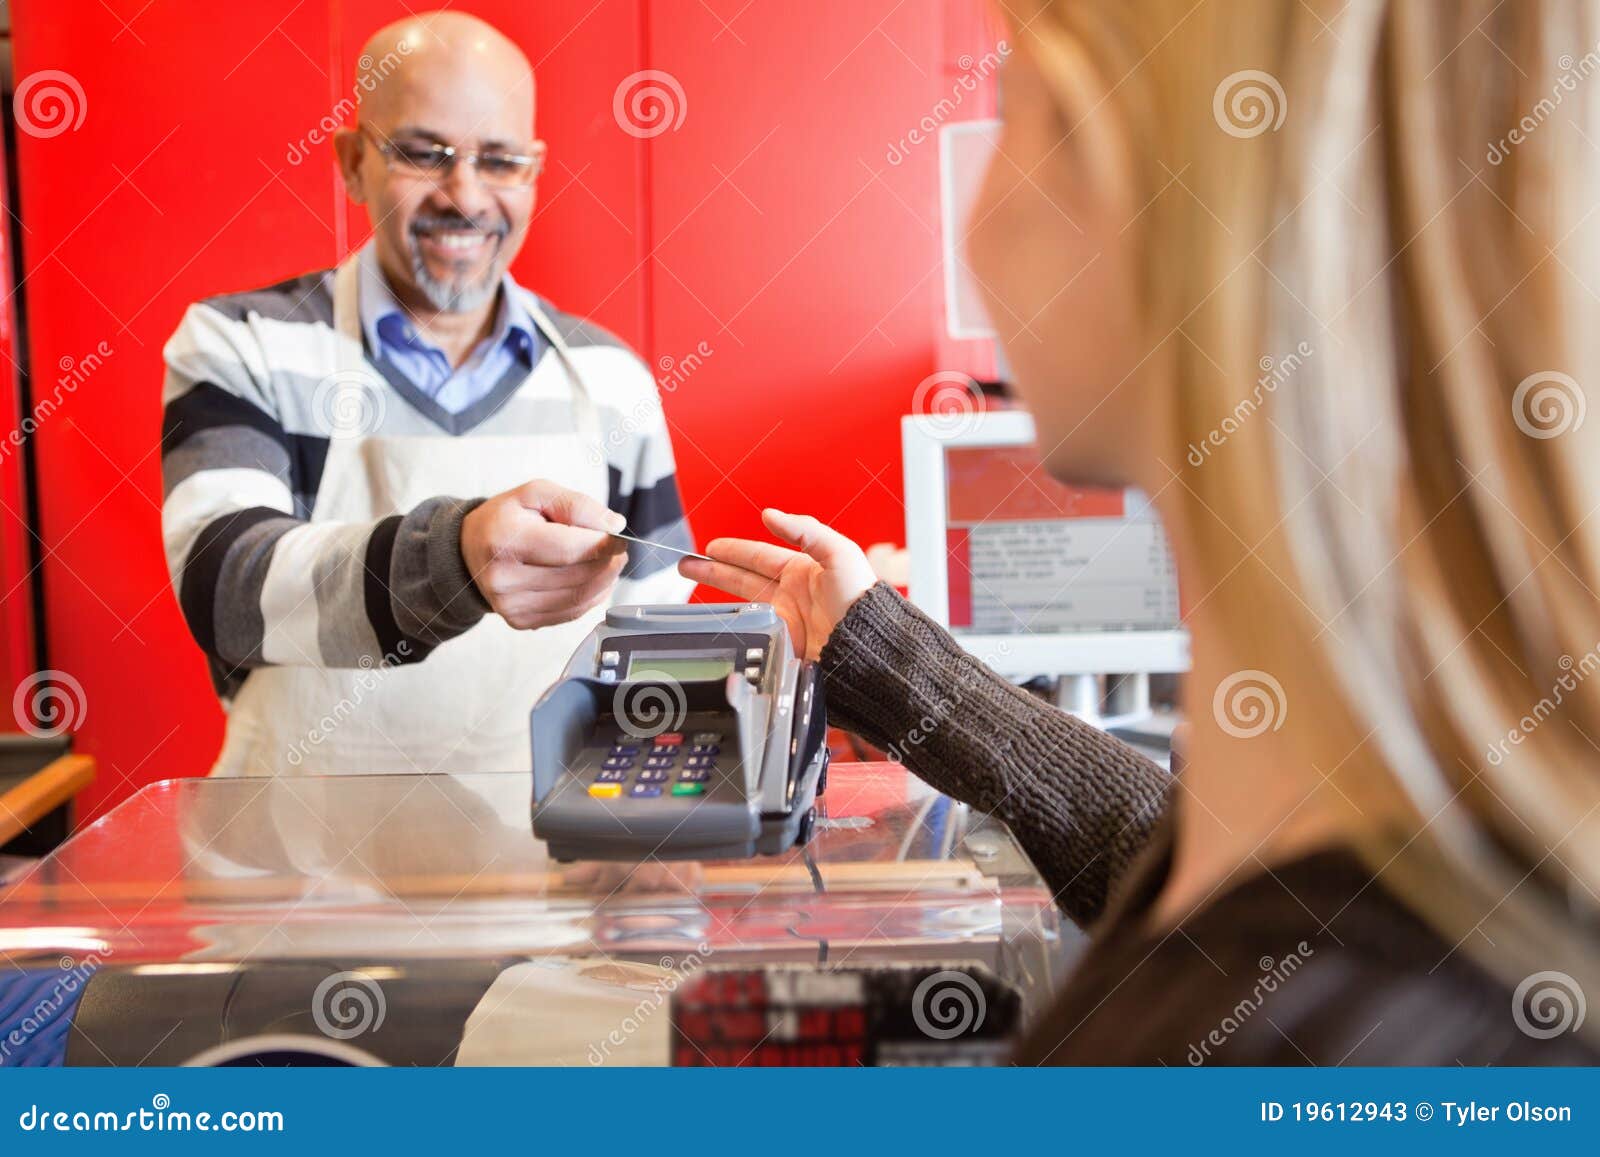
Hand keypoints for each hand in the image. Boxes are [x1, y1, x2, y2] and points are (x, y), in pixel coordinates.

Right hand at [460, 480, 627, 629]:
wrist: (470, 550)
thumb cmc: (504, 519)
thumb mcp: (535, 493)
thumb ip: (575, 504)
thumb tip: (614, 525)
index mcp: (504, 541)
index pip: (568, 549)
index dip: (603, 544)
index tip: (620, 538)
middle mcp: (504, 579)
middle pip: (577, 576)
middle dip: (608, 561)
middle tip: (618, 548)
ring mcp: (511, 605)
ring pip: (579, 597)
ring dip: (605, 580)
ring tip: (608, 561)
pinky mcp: (521, 621)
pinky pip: (571, 612)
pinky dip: (592, 596)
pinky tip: (593, 579)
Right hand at [677, 508, 876, 659]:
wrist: (869, 643)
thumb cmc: (862, 598)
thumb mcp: (839, 552)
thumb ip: (804, 531)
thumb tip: (770, 516)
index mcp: (801, 569)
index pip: (757, 556)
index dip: (733, 550)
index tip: (710, 548)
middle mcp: (789, 593)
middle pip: (741, 577)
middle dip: (712, 569)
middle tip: (685, 564)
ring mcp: (784, 618)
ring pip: (740, 602)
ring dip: (716, 591)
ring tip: (691, 584)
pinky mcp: (781, 642)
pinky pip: (750, 631)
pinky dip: (733, 624)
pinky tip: (715, 619)